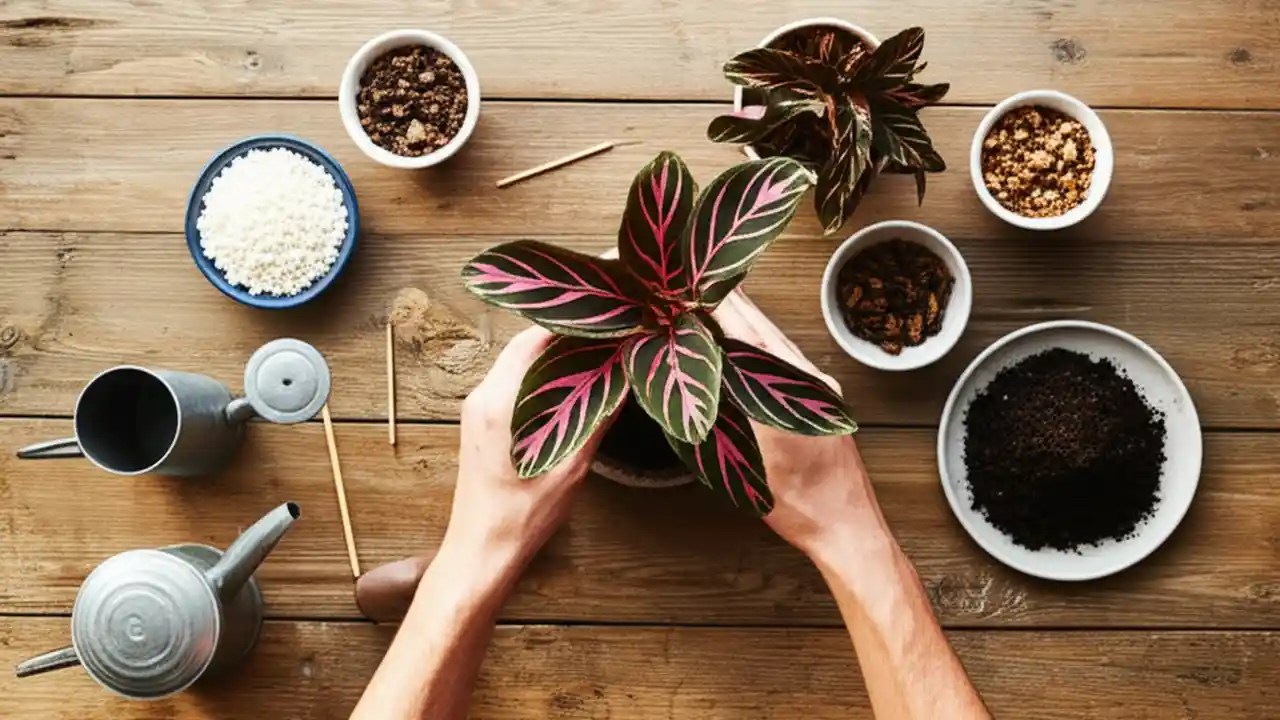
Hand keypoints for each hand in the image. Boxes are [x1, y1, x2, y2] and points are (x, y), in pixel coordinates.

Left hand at [356, 327, 604, 620]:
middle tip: (608, 335)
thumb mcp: (571, 467)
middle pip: (525, 345)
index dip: (571, 324)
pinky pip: (512, 384)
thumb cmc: (522, 517)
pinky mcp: (479, 424)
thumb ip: (597, 417)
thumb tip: (625, 377)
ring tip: (595, 357)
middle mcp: (481, 397)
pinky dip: (541, 377)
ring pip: (519, 363)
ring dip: (553, 357)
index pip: (535, 337)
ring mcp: (476, 409)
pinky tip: (570, 387)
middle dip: (566, 336)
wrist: (480, 551)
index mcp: (499, 401)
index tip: (607, 320)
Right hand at [713, 292, 886, 559]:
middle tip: (702, 281)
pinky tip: (746, 347)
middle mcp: (810, 380)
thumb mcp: (750, 457)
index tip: (693, 287)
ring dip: (747, 322)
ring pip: (776, 345)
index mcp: (792, 388)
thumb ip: (729, 411)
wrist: (846, 529)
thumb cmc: (801, 504)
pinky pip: (785, 363)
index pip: (747, 334)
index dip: (720, 308)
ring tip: (719, 302)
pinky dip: (761, 346)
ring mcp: (818, 391)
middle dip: (732, 304)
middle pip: (764, 331)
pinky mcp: (821, 404)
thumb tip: (703, 377)